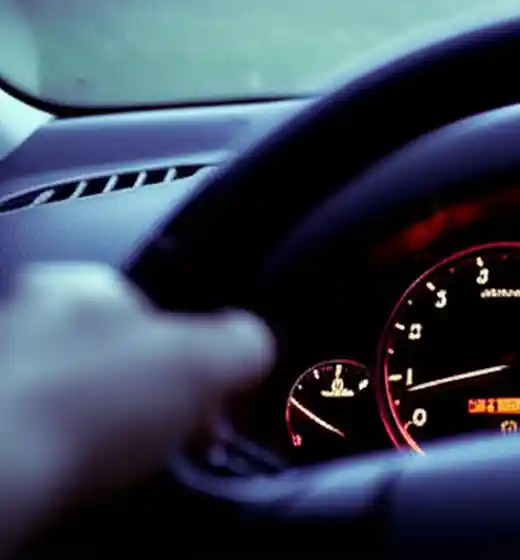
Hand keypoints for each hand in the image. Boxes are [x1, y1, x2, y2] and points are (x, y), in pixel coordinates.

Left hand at [0, 263, 273, 554]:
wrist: (0, 473)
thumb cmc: (83, 406)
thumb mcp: (207, 359)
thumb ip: (245, 342)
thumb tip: (254, 348)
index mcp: (84, 284)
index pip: (161, 313)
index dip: (200, 360)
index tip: (214, 402)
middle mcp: (32, 319)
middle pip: (123, 359)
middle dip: (157, 398)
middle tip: (180, 437)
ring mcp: (9, 375)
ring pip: (83, 402)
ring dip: (112, 431)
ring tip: (131, 462)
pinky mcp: (1, 432)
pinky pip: (51, 441)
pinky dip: (74, 459)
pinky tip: (86, 474)